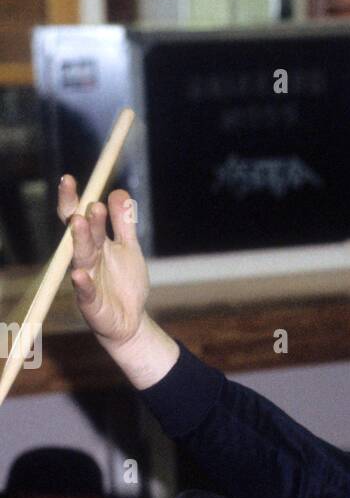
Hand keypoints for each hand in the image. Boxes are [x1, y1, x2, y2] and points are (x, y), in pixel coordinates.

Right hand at [57, 176, 149, 346]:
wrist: (131, 319)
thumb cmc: (125, 282)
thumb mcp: (129, 248)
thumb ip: (124, 222)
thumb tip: (118, 192)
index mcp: (93, 243)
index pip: (77, 217)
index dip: (72, 200)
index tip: (69, 178)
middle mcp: (86, 259)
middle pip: (78, 236)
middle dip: (79, 219)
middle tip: (83, 203)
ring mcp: (87, 281)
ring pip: (81, 258)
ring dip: (80, 241)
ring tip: (79, 222)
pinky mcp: (91, 304)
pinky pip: (85, 293)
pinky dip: (82, 284)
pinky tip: (80, 275)